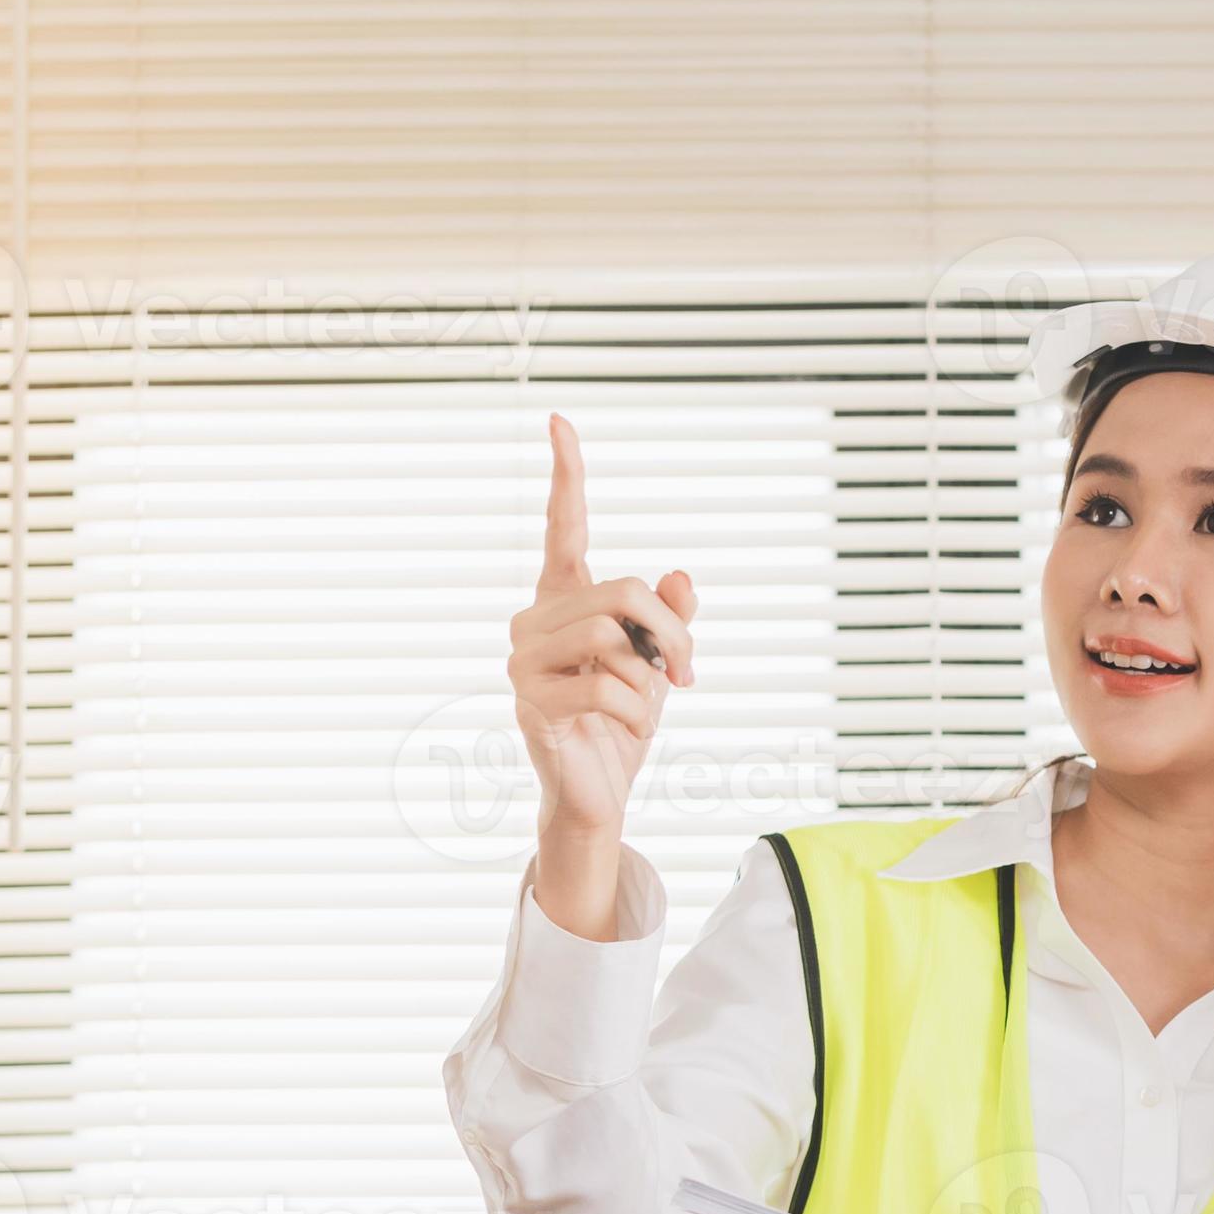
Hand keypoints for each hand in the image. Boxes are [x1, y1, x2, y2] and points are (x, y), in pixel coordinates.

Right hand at [506, 413, 698, 838]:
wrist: (600, 791)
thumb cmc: (623, 722)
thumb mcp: (660, 664)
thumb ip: (669, 618)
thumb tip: (680, 576)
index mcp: (563, 600)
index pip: (565, 528)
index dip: (567, 475)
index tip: (561, 421)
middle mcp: (534, 621)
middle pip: (621, 589)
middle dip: (672, 633)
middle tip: (689, 673)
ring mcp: (524, 660)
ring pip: (611, 636)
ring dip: (651, 679)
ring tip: (645, 708)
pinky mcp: (530, 701)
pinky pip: (606, 686)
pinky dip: (638, 711)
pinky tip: (627, 728)